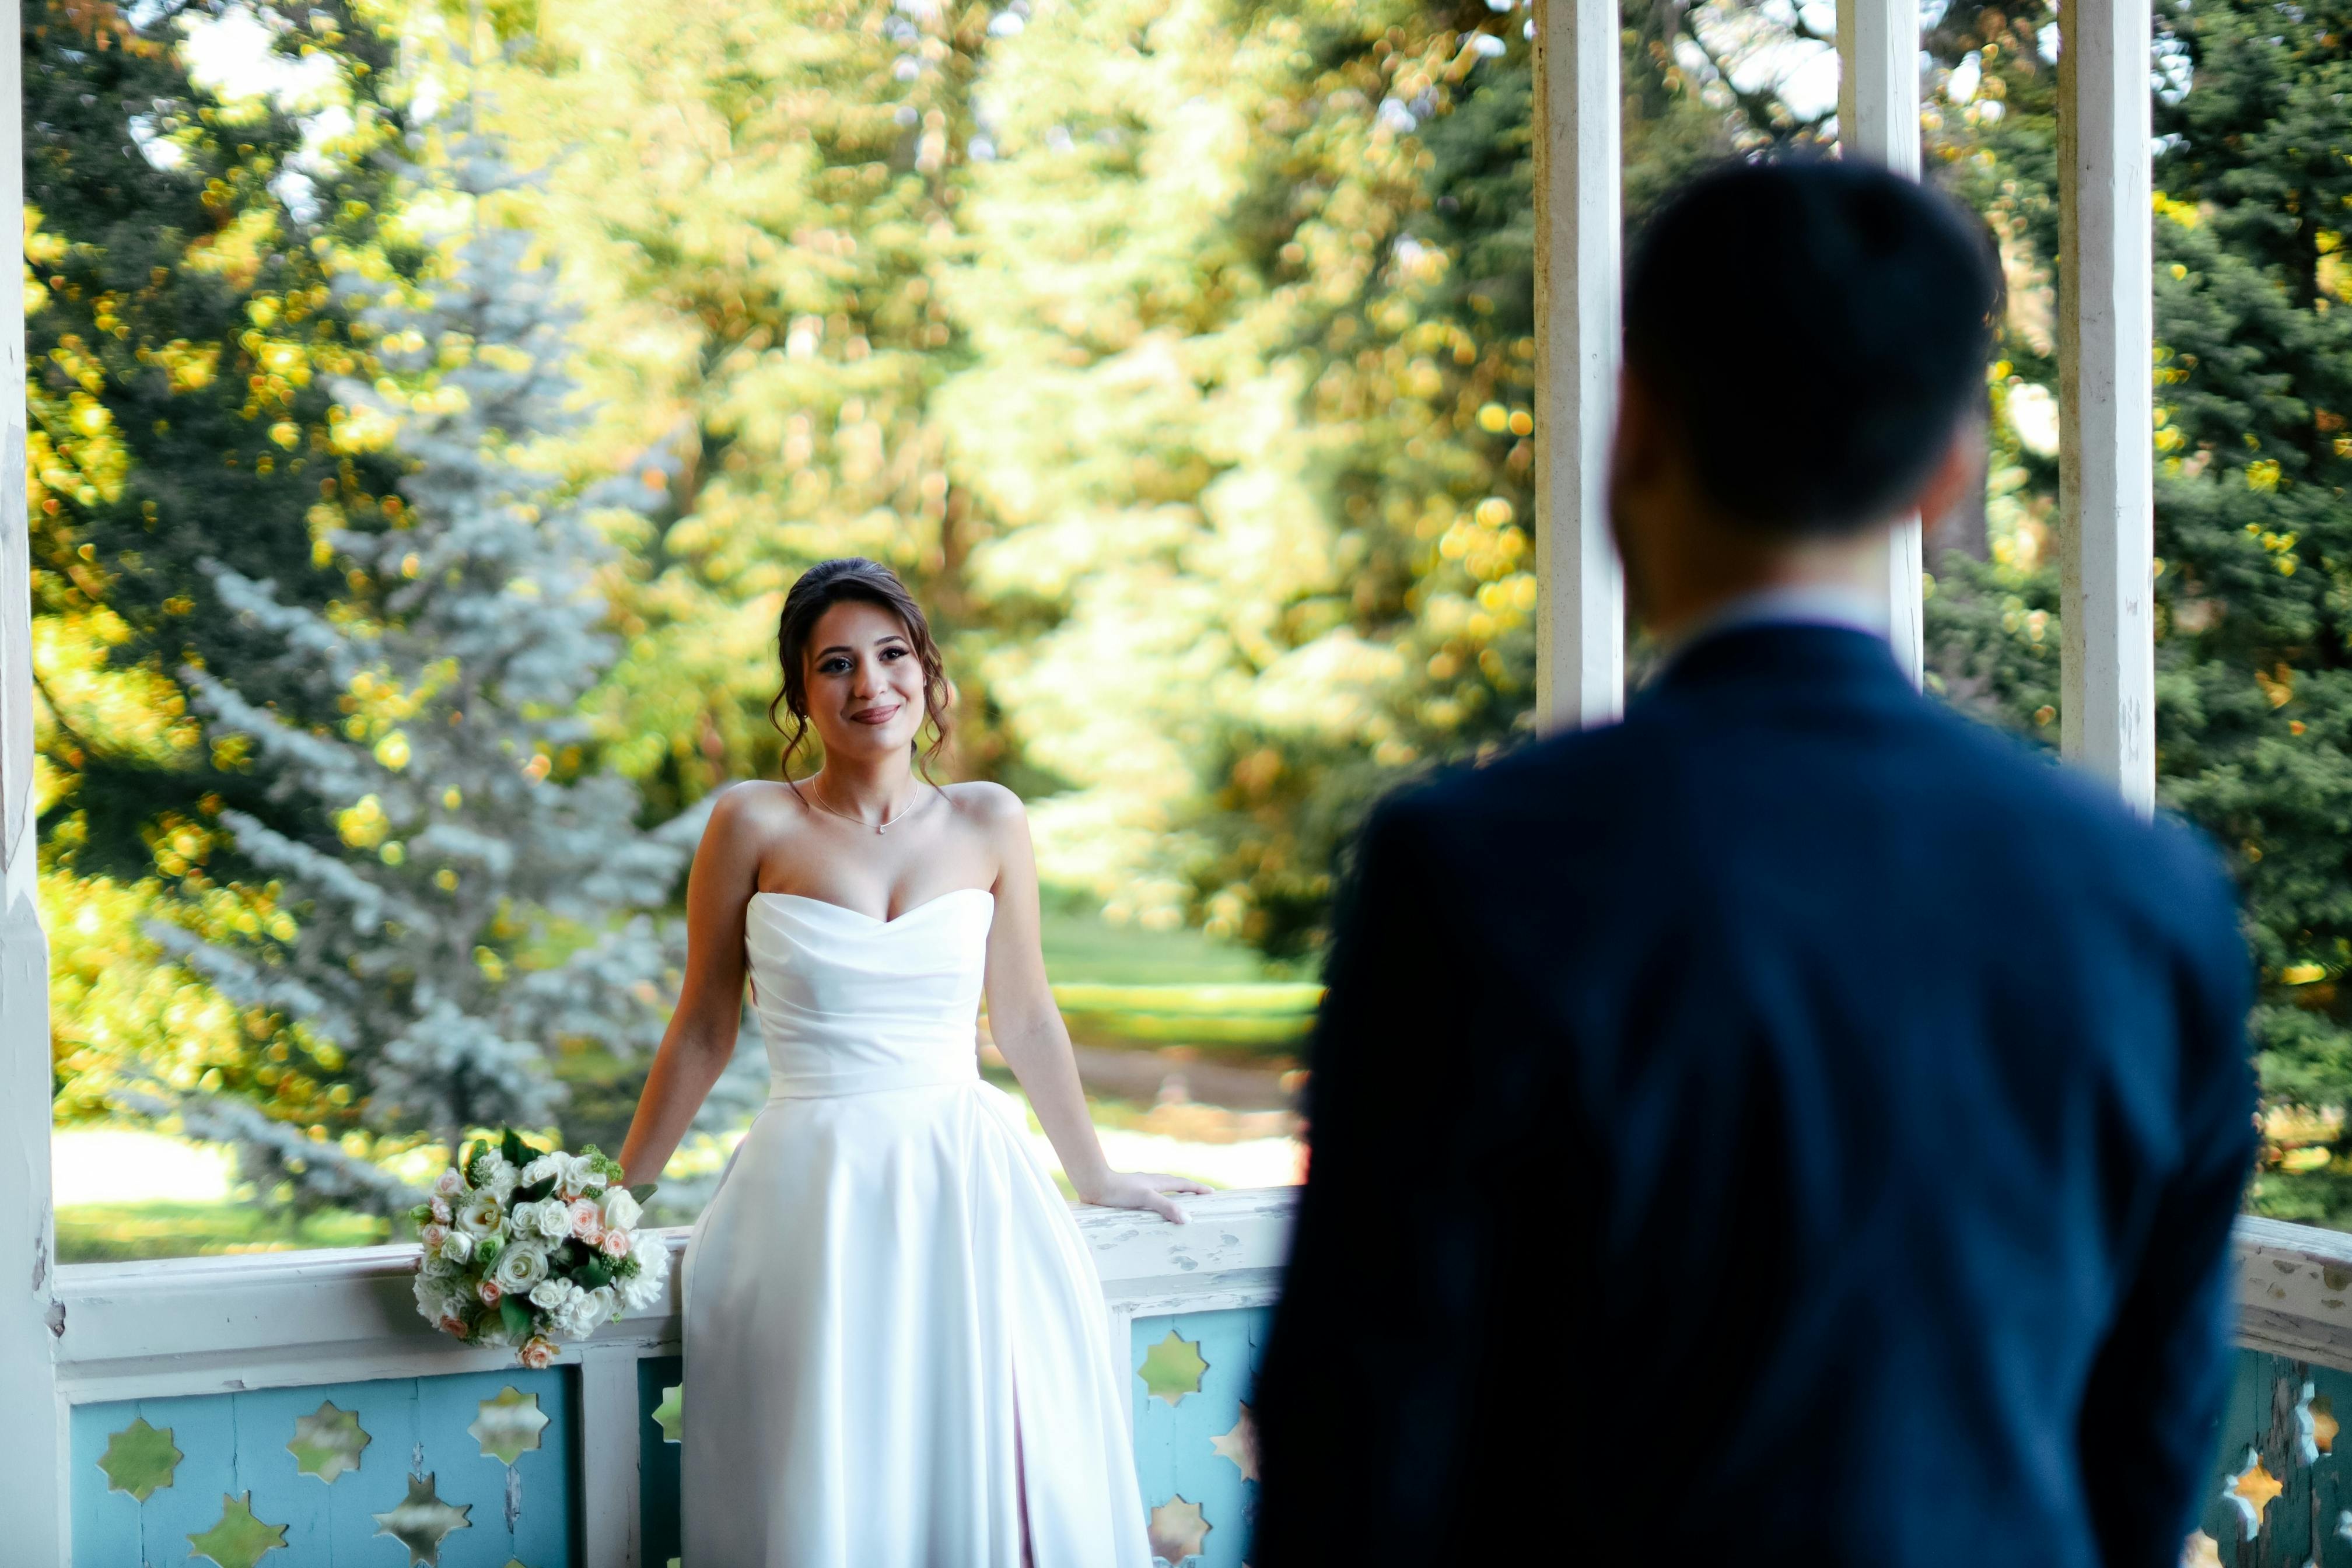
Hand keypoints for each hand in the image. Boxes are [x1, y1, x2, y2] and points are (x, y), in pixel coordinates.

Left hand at [1081, 1170, 1212, 1223]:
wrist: (1094, 1185)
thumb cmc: (1119, 1190)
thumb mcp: (1146, 1198)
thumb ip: (1166, 1207)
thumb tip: (1187, 1219)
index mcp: (1158, 1181)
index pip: (1183, 1184)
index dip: (1198, 1189)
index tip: (1212, 1193)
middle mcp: (1150, 1183)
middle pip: (1175, 1185)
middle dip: (1188, 1191)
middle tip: (1200, 1198)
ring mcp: (1140, 1189)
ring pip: (1162, 1192)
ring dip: (1173, 1197)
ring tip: (1180, 1207)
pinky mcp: (1129, 1196)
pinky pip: (1151, 1199)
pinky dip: (1159, 1204)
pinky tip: (1153, 1213)